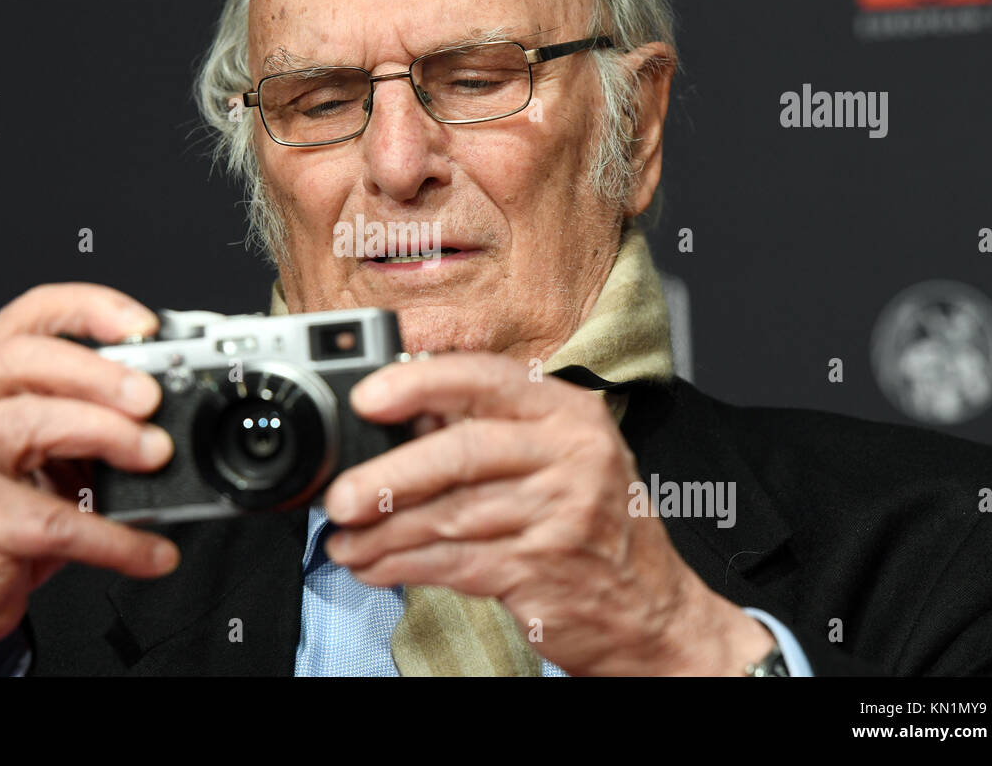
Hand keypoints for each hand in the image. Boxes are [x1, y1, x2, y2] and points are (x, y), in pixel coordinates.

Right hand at [0, 283, 180, 675]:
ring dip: (107, 434)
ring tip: (155, 454)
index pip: (27, 316)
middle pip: (22, 360)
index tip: (144, 326)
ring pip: (31, 424)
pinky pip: (58, 522)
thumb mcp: (22, 447)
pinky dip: (118, 538)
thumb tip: (160, 409)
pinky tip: (153, 549)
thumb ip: (73, 413)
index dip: (89, 309)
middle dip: (99, 373)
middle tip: (150, 398)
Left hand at [321, 352, 774, 675]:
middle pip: (461, 452)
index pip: (485, 379)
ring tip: (345, 540)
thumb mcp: (561, 459)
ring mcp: (561, 513)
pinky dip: (405, 566)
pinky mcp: (542, 569)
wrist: (652, 612)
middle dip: (388, 476)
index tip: (367, 398)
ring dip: (384, 532)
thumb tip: (398, 422)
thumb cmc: (593, 527)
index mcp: (568, 413)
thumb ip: (491, 433)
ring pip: (450, 515)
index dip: (419, 384)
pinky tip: (375, 567)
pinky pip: (456, 563)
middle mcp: (571, 454)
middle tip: (340, 496)